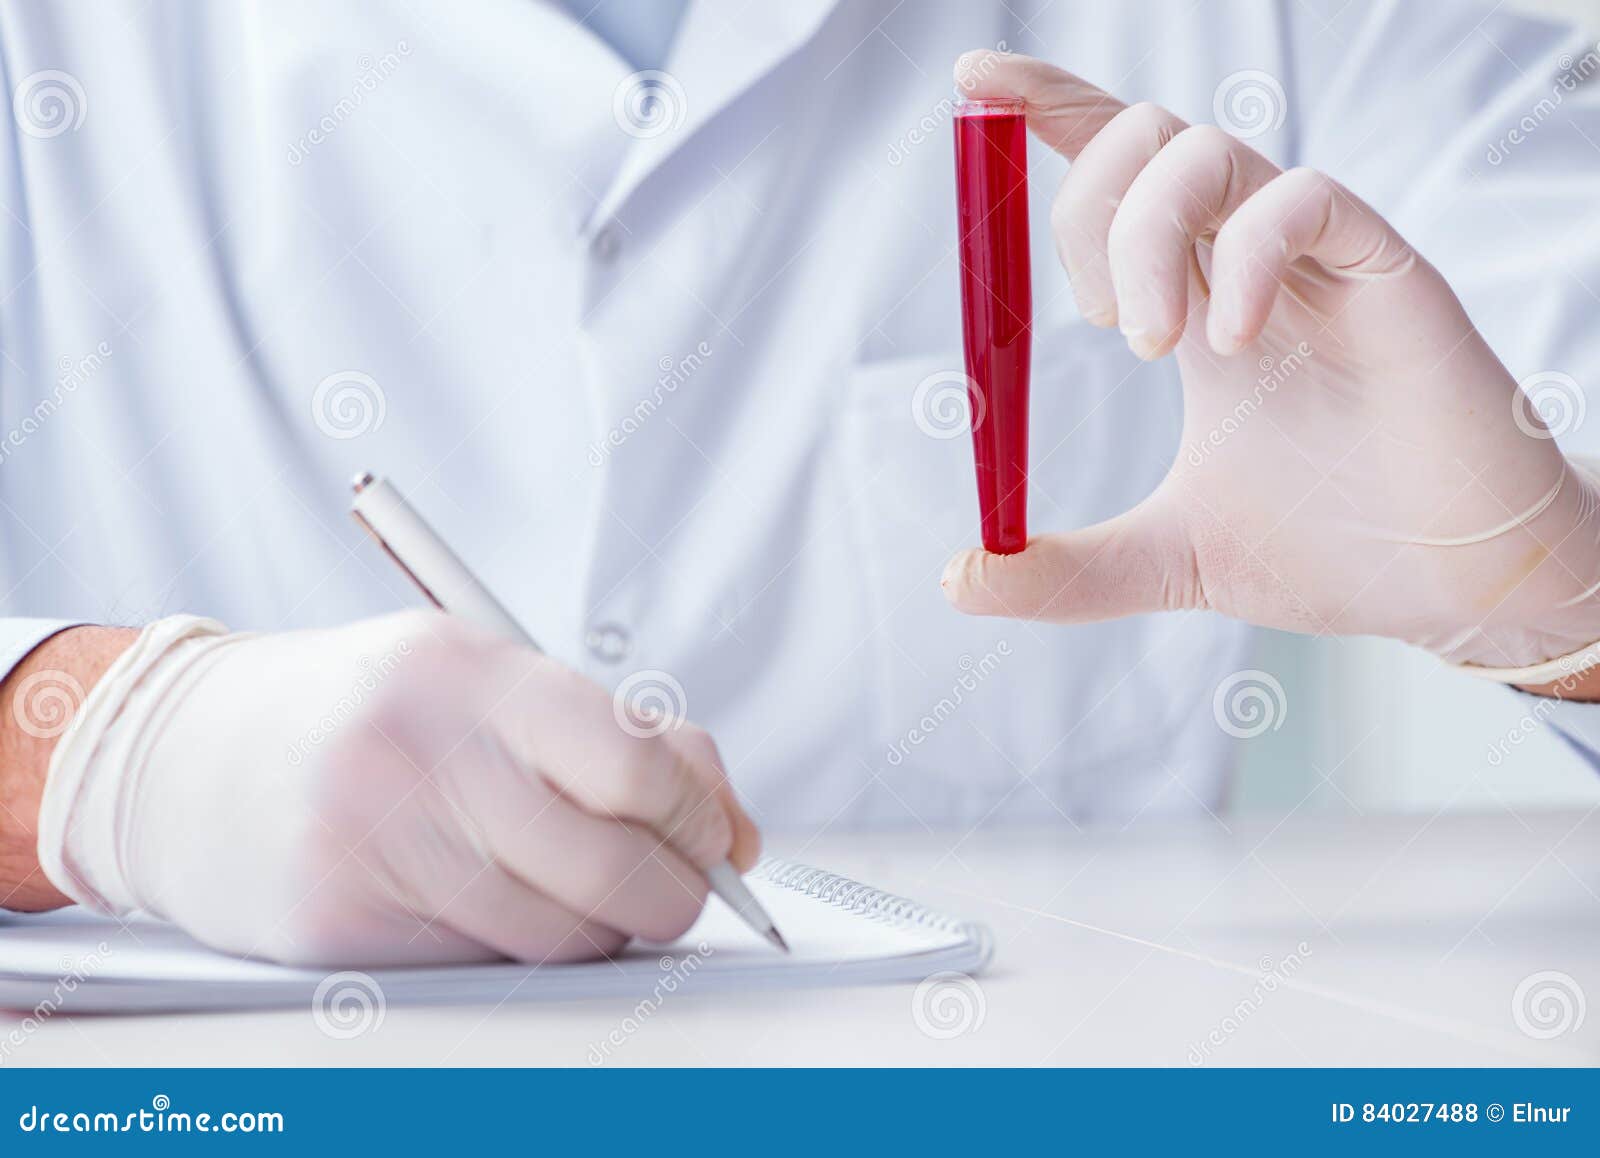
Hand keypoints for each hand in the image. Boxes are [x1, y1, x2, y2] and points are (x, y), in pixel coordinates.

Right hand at [35, 610, 758, 965]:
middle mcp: (418, 750)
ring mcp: (371, 841)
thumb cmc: (361, 711)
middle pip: (614, 868)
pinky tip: (487, 901)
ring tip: (572, 887)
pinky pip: (488, 965)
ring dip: (599, 928)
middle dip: (674, 894)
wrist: (176, 755)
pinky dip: (518, 947)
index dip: (702, 818)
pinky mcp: (337, 923)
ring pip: (562, 937)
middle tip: (676, 887)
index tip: (719, 839)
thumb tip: (734, 832)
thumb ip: (617, 734)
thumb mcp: (483, 676)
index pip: (635, 764)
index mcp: (466, 668)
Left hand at [941, 52, 1599, 676]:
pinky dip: (1243, 257)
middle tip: (1102, 323)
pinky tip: (1231, 343)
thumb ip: (1066, 572)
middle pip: (1142, 139)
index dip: (1045, 109)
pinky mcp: (1385, 274)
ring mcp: (1313, 261)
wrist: (1451, 588)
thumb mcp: (1169, 561)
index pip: (1112, 170)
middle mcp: (1244, 261)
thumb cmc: (1328, 550)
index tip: (975, 82)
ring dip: (1147, 234)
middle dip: (1084, 204)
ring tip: (1154, 343)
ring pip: (1207, 151)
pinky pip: (1303, 201)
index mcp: (1190, 299)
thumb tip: (964, 581)